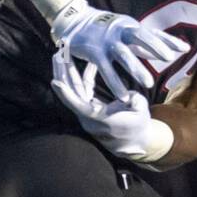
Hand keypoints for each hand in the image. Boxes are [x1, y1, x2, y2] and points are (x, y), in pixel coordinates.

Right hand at [49, 0, 187, 101]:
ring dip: (135, 69)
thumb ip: (148, 44)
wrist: (75, 21)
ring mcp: (107, 42)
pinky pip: (105, 69)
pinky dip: (114, 83)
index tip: (185, 49)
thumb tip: (171, 50)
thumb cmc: (107, 29)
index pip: (153, 33)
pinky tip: (123, 96)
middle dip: (154, 46)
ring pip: (123, 55)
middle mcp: (121, 31)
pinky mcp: (94, 52)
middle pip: (140, 36)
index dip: (168, 40)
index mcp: (131, 26)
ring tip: (148, 84)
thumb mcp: (128, 33)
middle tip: (168, 58)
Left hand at [51, 46, 173, 161]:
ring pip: (74, 93)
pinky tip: (88, 66)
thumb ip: (133, 99)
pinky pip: (82, 93)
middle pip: (70, 96)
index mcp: (100, 119)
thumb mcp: (140, 109)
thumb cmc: (138, 123)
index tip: (55, 81)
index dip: (66, 94)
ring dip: (69, 75)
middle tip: (56, 56)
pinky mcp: (89, 111)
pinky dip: (82, 79)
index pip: (79, 106)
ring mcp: (87, 115)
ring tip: (65, 56)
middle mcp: (89, 118)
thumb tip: (127, 93)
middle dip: (62, 75)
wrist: (135, 140)